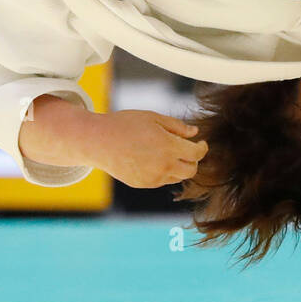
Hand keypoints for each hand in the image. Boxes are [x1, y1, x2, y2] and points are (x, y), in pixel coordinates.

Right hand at [84, 110, 208, 188]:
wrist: (97, 141)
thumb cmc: (125, 124)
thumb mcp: (153, 118)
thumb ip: (177, 127)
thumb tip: (195, 133)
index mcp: (168, 147)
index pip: (197, 154)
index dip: (203, 148)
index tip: (201, 143)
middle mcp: (163, 166)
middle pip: (191, 170)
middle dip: (193, 160)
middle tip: (188, 150)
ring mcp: (152, 178)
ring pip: (177, 177)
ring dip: (178, 166)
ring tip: (168, 152)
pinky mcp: (142, 184)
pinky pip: (161, 180)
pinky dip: (164, 172)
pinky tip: (153, 158)